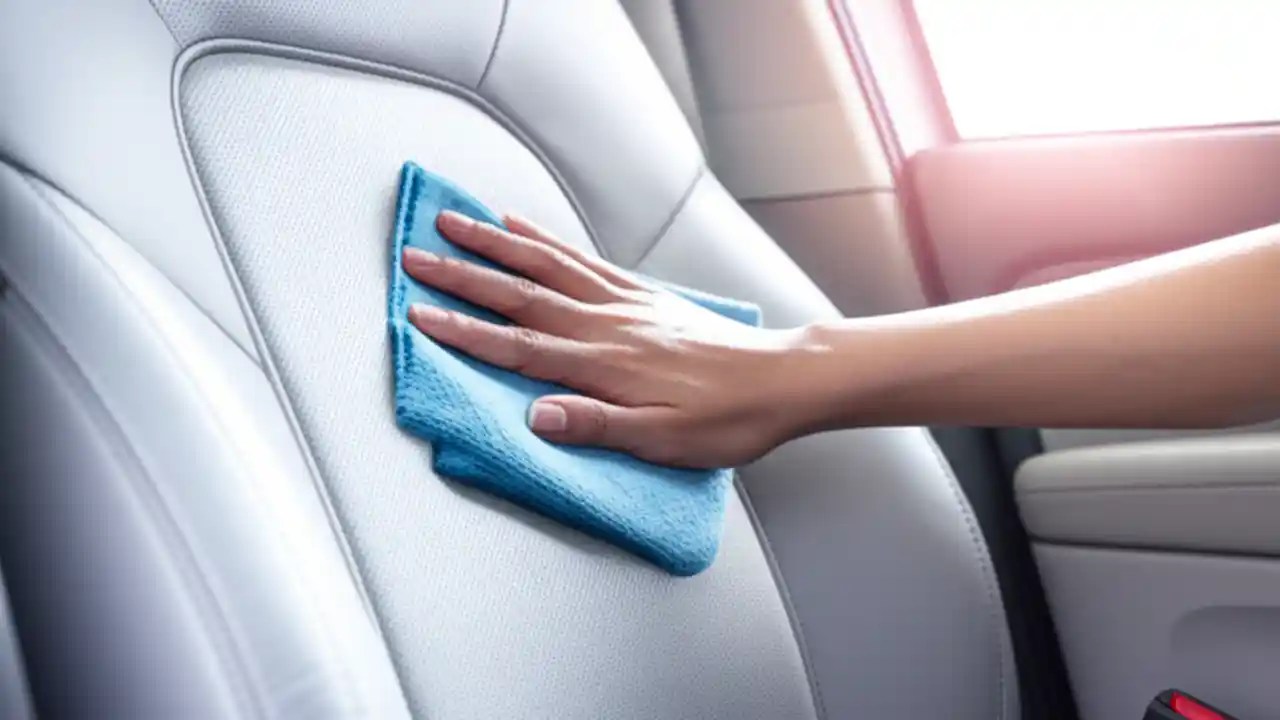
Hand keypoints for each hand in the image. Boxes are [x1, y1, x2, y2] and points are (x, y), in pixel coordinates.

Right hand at [402, 211, 808, 467]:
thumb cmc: (727, 420)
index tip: (419, 314)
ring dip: (496, 243)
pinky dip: (547, 240)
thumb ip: (597, 425)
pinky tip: (523, 227)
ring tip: (454, 220)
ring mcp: (623, 303)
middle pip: (521, 295)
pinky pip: (583, 259)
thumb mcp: (664, 441)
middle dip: (463, 275)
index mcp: (604, 364)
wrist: (782, 380)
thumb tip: (534, 414)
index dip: (465, 332)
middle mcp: (606, 324)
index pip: (520, 346)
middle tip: (414, 254)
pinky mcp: (641, 294)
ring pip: (546, 266)